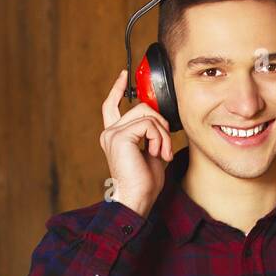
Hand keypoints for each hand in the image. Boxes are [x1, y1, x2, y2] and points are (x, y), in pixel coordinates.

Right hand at [99, 69, 173, 216]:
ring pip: (147, 114)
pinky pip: (148, 124)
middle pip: (141, 108)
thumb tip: (162, 122)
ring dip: (162, 134)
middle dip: (161, 124)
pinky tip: (157, 153)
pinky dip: (159, 138)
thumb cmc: (144, 183)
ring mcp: (113, 134)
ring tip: (162, 152)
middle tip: (165, 147)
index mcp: (114, 136)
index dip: (118, 89)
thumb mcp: (152, 152)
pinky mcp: (120, 137)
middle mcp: (110, 132)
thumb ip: (153, 134)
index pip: (112, 105)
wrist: (137, 199)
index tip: (124, 75)